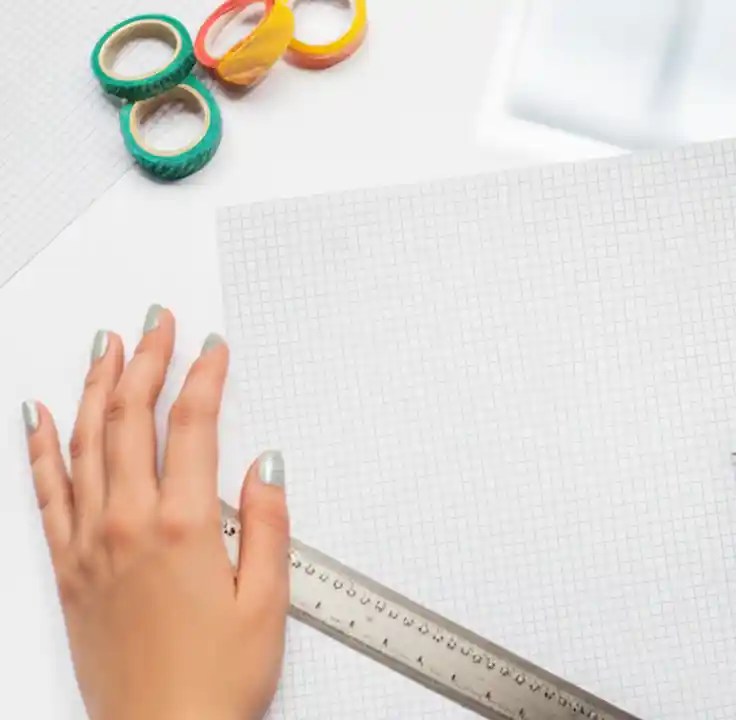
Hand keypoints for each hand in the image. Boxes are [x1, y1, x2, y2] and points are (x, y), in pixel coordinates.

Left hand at [22, 305, 289, 719]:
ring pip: (84, 445)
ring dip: (94, 388)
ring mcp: (88, 546)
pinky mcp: (67, 570)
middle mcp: (125, 527)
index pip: (191, 428)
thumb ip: (265, 525)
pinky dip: (40, 448)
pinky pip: (45, 492)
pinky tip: (40, 417)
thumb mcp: (267, 602)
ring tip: (103, 347)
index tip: (211, 347)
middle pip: (130, 421)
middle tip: (154, 323)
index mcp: (181, 529)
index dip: (202, 377)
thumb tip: (265, 467)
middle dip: (143, 362)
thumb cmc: (214, 682)